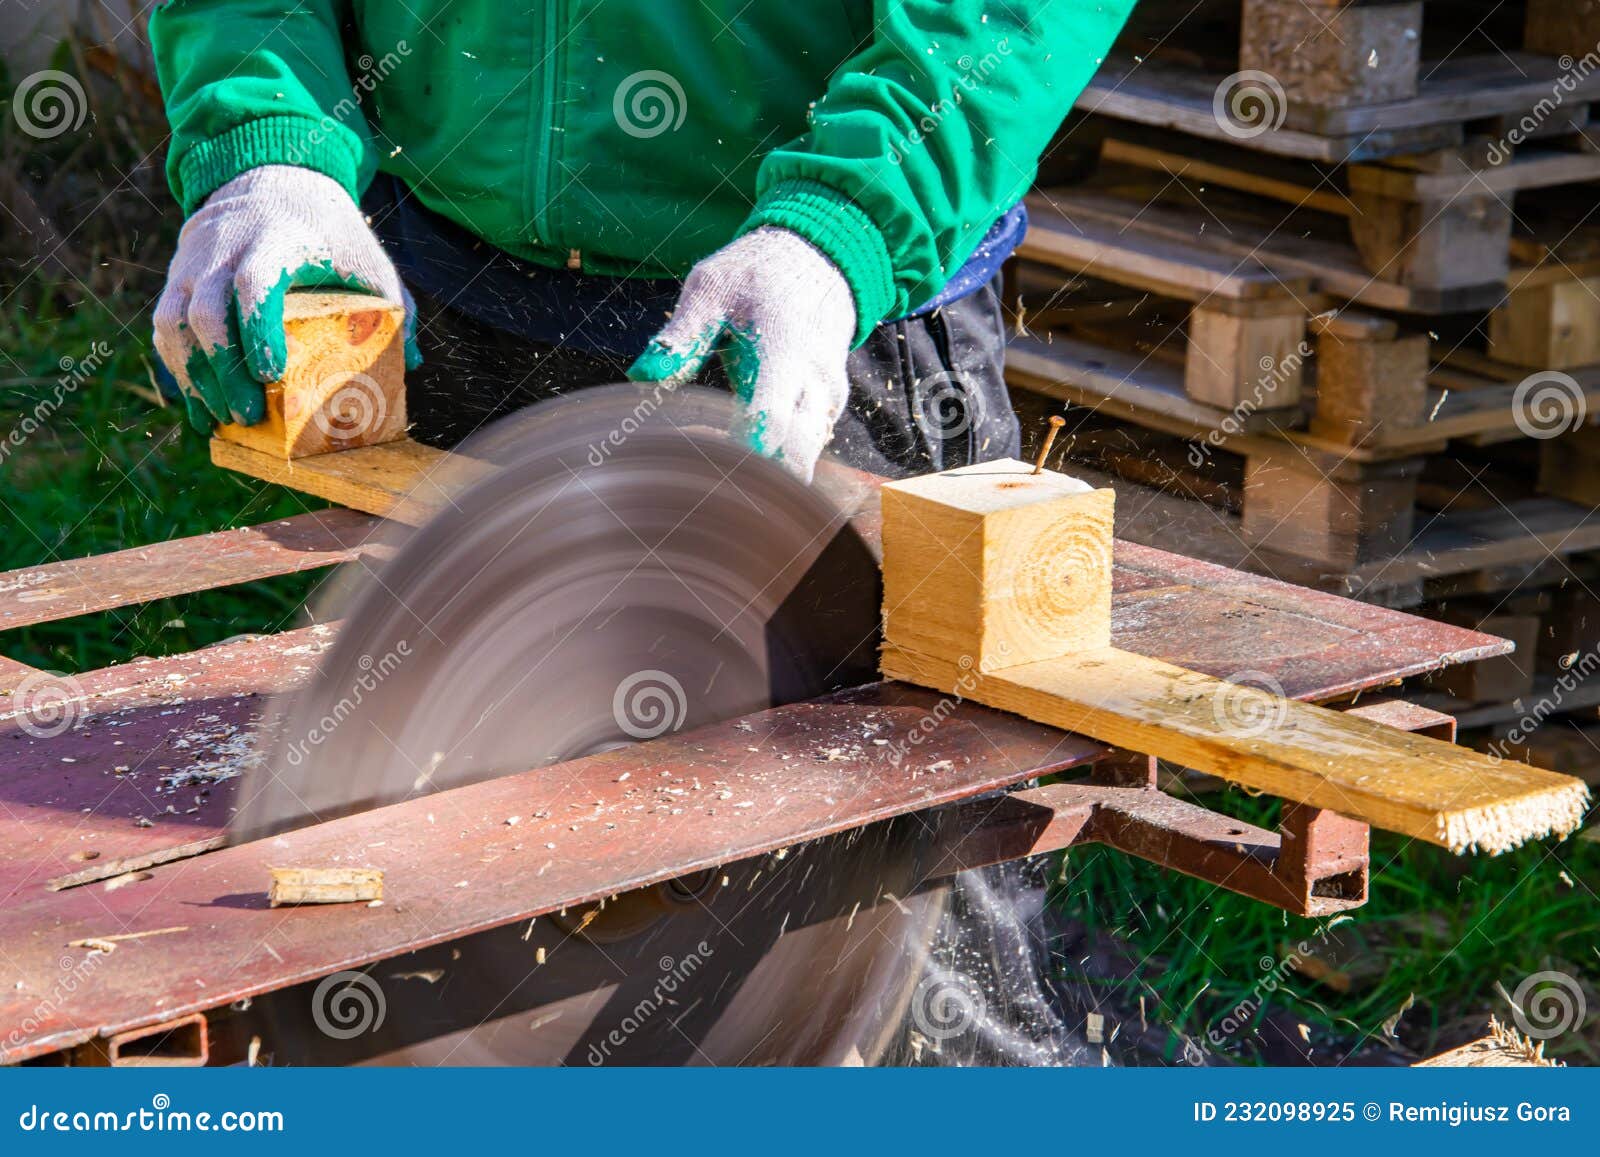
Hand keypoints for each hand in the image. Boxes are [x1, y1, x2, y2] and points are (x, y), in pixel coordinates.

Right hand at [152, 165, 418, 432]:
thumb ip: (394, 305)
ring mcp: (191, 262)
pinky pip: (163, 326)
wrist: (271, 177)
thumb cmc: (328, 230)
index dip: (257, 329)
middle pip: (205, 311)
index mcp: (275, 239)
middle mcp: (222, 248)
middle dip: (224, 370)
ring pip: (173, 322)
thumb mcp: (369, 257)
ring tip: (222, 418)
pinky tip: (199, 404)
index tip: (271, 374)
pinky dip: (177, 368)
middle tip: (249, 414)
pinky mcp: (176, 276)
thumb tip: (412, 364)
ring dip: (195, 376)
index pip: (253, 282)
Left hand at [627, 227, 855, 483]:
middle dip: (764, 474)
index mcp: (786, 347)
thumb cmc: (757, 272)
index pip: (773, 417)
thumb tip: (642, 374)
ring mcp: (828, 393)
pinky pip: (811, 443)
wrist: (819, 258)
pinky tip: (751, 462)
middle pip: (798, 449)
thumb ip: (682, 334)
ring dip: (775, 471)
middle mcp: (816, 377)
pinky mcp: (829, 403)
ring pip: (809, 452)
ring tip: (734, 479)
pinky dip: (784, 457)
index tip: (717, 465)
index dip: (746, 450)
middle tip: (721, 486)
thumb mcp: (711, 287)